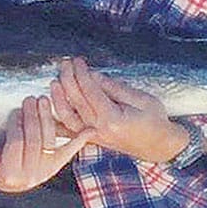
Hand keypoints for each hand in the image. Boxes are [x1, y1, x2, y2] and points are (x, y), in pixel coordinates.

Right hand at [0, 95, 81, 193]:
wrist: (10, 181)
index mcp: (11, 175)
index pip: (16, 145)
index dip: (16, 126)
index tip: (15, 111)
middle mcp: (31, 175)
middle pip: (35, 140)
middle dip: (32, 117)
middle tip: (30, 99)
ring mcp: (47, 170)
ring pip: (50, 141)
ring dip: (48, 118)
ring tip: (44, 100)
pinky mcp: (57, 164)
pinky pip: (69, 151)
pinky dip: (80, 140)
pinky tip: (89, 129)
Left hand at [48, 58, 188, 163]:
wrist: (159, 146)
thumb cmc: (155, 120)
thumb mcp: (142, 99)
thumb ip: (115, 88)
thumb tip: (93, 76)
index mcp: (112, 119)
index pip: (89, 91)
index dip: (81, 73)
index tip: (77, 61)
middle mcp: (98, 129)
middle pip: (75, 101)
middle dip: (68, 79)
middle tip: (64, 64)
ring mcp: (92, 137)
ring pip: (66, 117)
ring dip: (57, 98)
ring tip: (54, 82)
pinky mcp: (90, 140)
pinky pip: (68, 132)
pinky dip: (56, 122)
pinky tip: (47, 112)